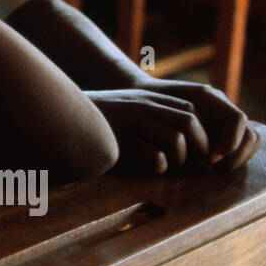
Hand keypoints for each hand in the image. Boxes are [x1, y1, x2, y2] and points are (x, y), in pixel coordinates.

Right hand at [88, 89, 207, 173]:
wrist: (62, 117)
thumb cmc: (100, 120)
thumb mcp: (129, 108)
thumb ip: (156, 116)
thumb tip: (187, 140)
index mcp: (149, 98)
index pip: (191, 110)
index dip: (203, 132)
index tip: (202, 151)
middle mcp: (144, 107)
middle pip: (189, 123)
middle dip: (201, 147)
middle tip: (199, 165)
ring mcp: (133, 123)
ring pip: (176, 140)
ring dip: (179, 158)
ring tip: (169, 164)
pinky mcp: (123, 143)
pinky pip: (156, 158)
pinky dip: (158, 167)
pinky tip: (148, 167)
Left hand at [136, 78, 261, 171]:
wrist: (145, 95)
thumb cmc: (151, 103)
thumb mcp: (162, 110)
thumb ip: (183, 125)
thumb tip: (206, 155)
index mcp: (210, 97)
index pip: (236, 119)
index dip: (230, 141)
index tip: (212, 158)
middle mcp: (223, 107)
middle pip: (250, 133)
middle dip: (237, 154)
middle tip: (215, 167)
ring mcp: (225, 118)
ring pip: (251, 140)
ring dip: (238, 157)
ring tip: (216, 167)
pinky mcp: (223, 129)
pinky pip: (241, 144)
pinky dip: (235, 156)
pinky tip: (214, 164)